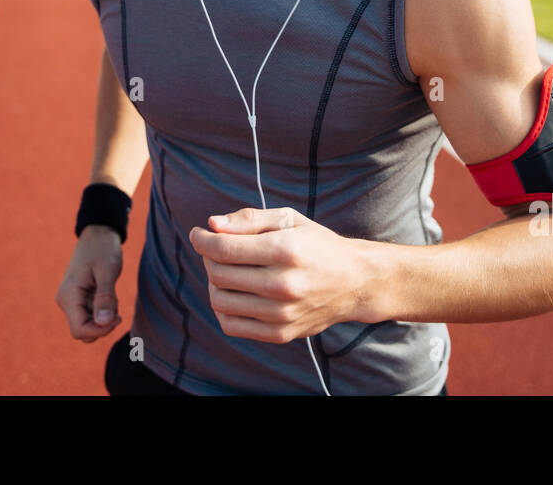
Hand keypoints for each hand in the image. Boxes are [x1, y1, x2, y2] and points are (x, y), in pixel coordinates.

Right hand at [55, 225, 123, 341]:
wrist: (98, 234)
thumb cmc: (103, 249)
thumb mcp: (107, 271)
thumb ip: (105, 297)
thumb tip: (103, 323)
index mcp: (68, 296)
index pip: (79, 331)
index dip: (101, 330)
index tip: (118, 316)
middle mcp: (65, 301)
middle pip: (84, 332)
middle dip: (104, 324)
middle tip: (116, 303)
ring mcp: (71, 301)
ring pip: (90, 325)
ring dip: (105, 316)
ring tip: (111, 292)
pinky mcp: (79, 300)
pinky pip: (92, 315)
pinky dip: (104, 309)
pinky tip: (108, 291)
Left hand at [188, 206, 371, 343]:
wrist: (354, 282)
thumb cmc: (317, 244)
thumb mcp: (289, 220)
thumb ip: (249, 219)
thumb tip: (212, 225)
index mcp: (285, 250)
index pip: (224, 248)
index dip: (202, 239)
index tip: (198, 233)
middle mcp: (283, 284)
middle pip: (219, 274)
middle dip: (208, 257)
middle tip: (215, 248)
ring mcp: (281, 313)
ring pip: (220, 300)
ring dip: (213, 282)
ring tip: (225, 270)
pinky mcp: (280, 333)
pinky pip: (232, 325)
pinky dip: (222, 308)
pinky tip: (232, 293)